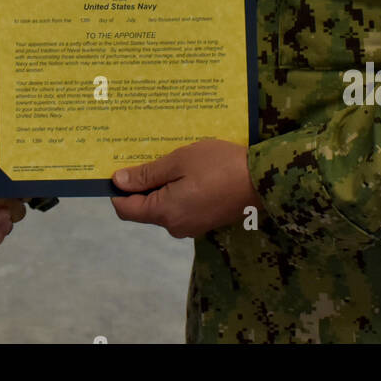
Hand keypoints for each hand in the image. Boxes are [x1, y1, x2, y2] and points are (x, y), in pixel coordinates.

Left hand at [110, 139, 260, 238]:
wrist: (262, 180)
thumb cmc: (219, 166)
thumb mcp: (179, 162)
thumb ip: (147, 174)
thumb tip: (118, 182)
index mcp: (165, 213)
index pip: (126, 209)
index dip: (119, 190)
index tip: (120, 167)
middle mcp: (175, 226)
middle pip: (145, 208)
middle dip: (144, 184)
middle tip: (151, 155)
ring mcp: (192, 226)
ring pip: (165, 206)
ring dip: (164, 185)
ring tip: (173, 159)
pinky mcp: (205, 221)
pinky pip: (182, 206)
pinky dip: (179, 190)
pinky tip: (190, 170)